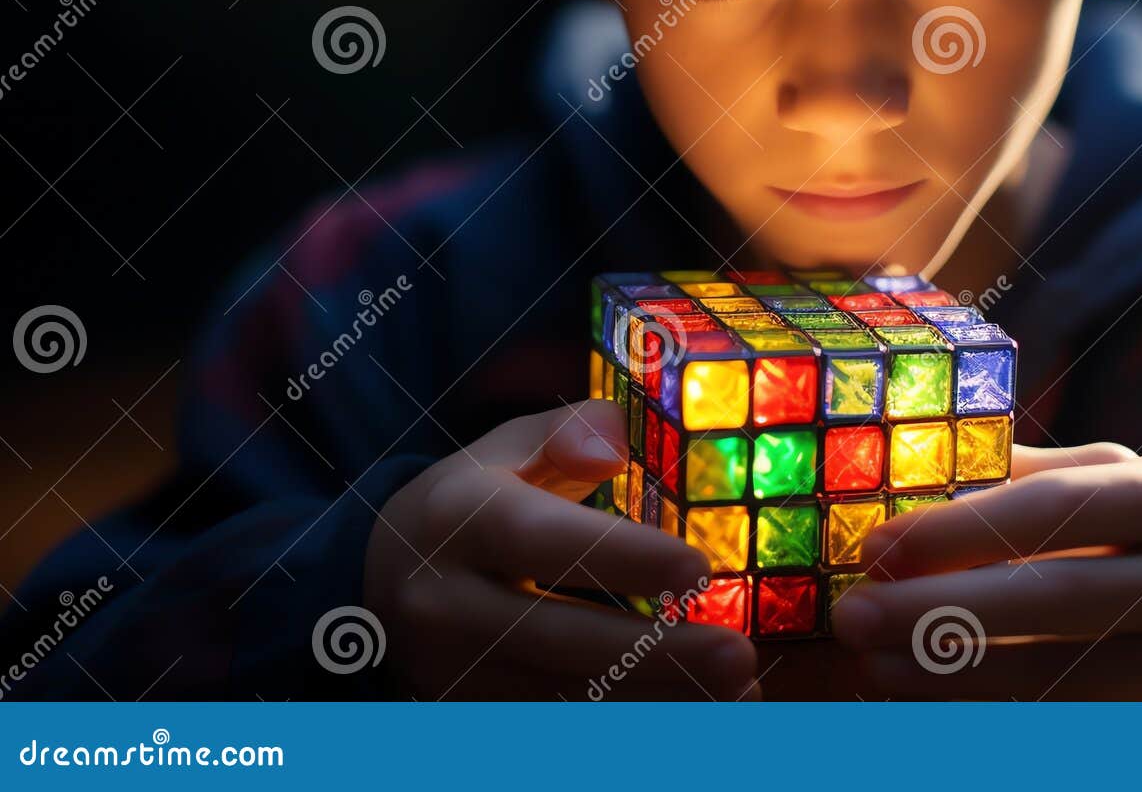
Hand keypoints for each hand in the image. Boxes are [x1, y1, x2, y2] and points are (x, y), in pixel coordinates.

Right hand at [364, 399, 758, 699]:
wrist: (377, 580)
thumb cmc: (472, 501)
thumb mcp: (507, 448)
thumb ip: (565, 434)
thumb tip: (612, 443)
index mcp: (460, 520)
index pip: (544, 541)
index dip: (624, 559)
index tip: (699, 571)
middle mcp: (447, 604)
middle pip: (560, 639)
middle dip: (656, 655)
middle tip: (738, 654)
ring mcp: (452, 673)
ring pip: (563, 701)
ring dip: (658, 704)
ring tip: (739, 690)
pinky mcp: (467, 717)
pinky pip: (555, 731)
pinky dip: (628, 731)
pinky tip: (696, 718)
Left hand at [831, 443, 1141, 699]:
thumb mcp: (1105, 485)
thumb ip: (1016, 482)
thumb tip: (897, 488)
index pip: (1060, 509)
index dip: (959, 530)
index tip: (876, 546)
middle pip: (1061, 599)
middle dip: (944, 610)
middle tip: (856, 616)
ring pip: (1062, 678)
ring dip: (954, 677)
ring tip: (877, 669)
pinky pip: (1066, 721)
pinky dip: (991, 714)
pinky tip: (929, 706)